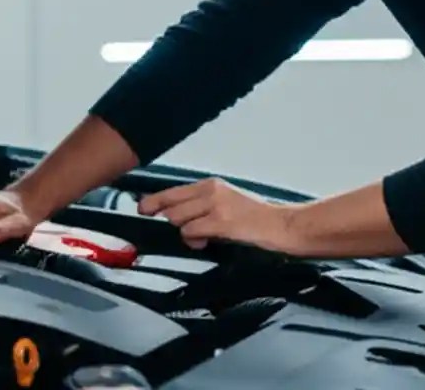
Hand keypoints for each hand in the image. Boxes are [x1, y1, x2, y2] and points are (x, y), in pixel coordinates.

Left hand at [137, 178, 292, 251]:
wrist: (282, 225)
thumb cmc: (256, 218)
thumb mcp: (227, 202)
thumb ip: (203, 205)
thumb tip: (177, 216)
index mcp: (211, 184)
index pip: (173, 191)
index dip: (154, 200)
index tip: (142, 208)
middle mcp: (211, 190)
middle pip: (170, 205)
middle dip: (170, 220)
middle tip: (183, 231)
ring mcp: (215, 205)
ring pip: (178, 218)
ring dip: (184, 232)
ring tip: (201, 238)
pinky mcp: (221, 221)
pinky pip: (191, 231)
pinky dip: (194, 240)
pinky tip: (206, 241)